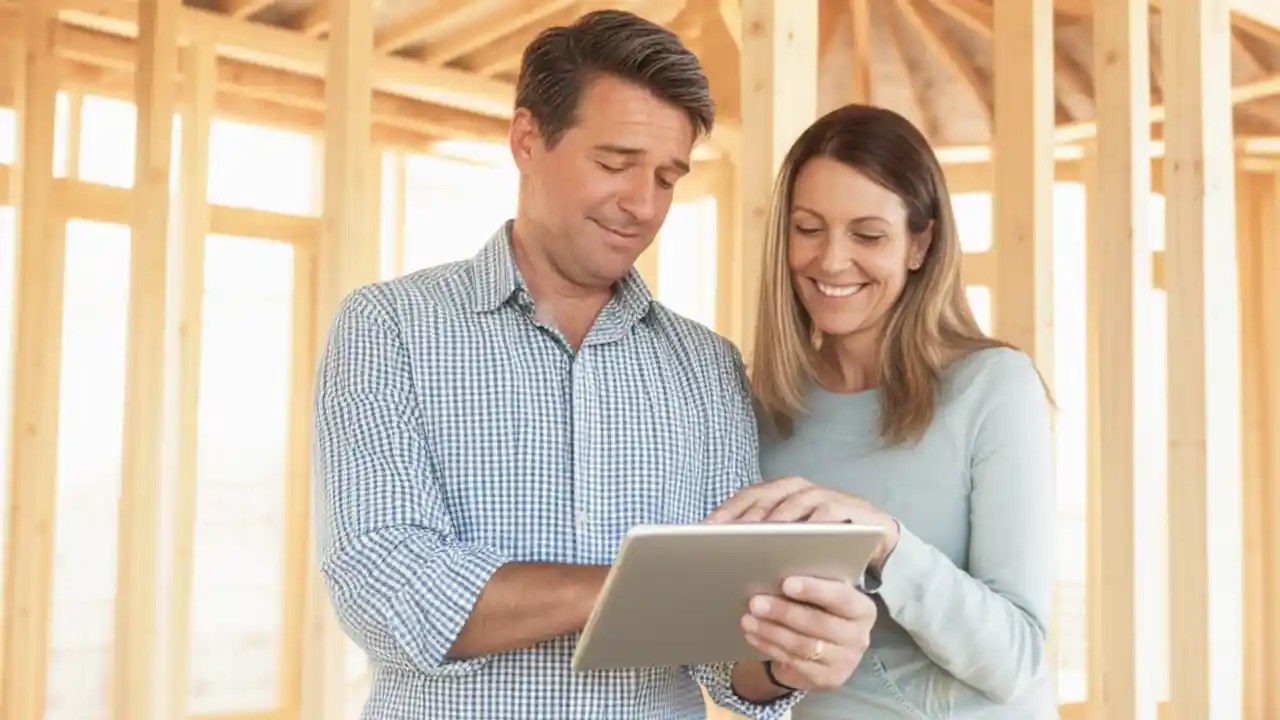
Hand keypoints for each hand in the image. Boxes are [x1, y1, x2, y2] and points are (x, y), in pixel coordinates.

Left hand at [707, 476, 900, 572]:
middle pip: (765, 498)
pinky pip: (824, 515)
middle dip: (745, 518)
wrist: (873, 537)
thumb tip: (720, 552)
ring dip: (775, 523)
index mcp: (778, 491)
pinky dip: (809, 528)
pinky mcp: (846, 506)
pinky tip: (796, 544)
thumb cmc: (821, 542)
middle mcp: (798, 488)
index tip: (705, 530)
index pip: (746, 497)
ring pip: (792, 505)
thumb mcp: (789, 540)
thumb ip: (762, 540)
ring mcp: (821, 494)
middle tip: (727, 538)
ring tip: (757, 544)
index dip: (726, 511)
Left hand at [740, 575, 875, 690]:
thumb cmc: (822, 611)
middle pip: (819, 624)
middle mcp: (859, 637)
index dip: (815, 590)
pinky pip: (794, 661)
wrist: (825, 653)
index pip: (841, 597)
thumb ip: (814, 585)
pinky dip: (770, 646)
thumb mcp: (825, 596)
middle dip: (784, 612)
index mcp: (862, 609)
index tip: (786, 583)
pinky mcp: (827, 679)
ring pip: (803, 645)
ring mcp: (845, 661)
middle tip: (755, 602)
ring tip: (748, 619)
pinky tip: (753, 635)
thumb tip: (778, 570)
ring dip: (771, 631)